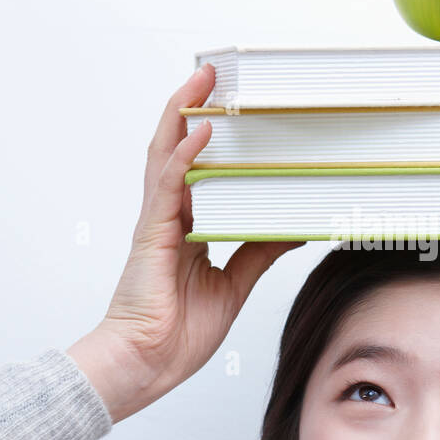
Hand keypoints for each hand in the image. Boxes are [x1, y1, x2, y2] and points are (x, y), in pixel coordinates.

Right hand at [68, 63, 304, 420]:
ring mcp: (157, 224)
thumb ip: (259, 251)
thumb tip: (291, 227)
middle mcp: (168, 217)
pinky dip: (184, 158)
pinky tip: (201, 135)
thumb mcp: (235, 284)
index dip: (209, 134)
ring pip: (166, 155)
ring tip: (202, 82)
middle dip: (192, 108)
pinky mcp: (153, 237)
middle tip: (213, 74)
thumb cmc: (178, 333)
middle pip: (177, 148)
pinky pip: (169, 188)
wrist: (148, 365)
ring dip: (183, 115)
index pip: (196, 167)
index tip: (230, 106)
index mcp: (185, 227)